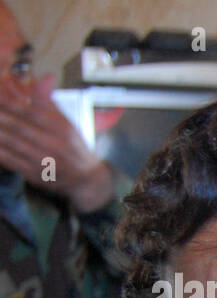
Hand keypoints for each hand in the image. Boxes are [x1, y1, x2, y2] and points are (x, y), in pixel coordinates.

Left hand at [0, 74, 115, 212]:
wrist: (86, 180)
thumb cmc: (73, 147)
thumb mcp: (66, 123)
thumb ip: (49, 102)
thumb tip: (45, 76)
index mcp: (61, 129)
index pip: (32, 111)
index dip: (10, 101)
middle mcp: (53, 144)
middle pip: (19, 126)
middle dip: (1, 114)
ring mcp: (42, 161)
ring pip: (12, 142)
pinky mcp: (33, 174)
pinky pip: (10, 160)